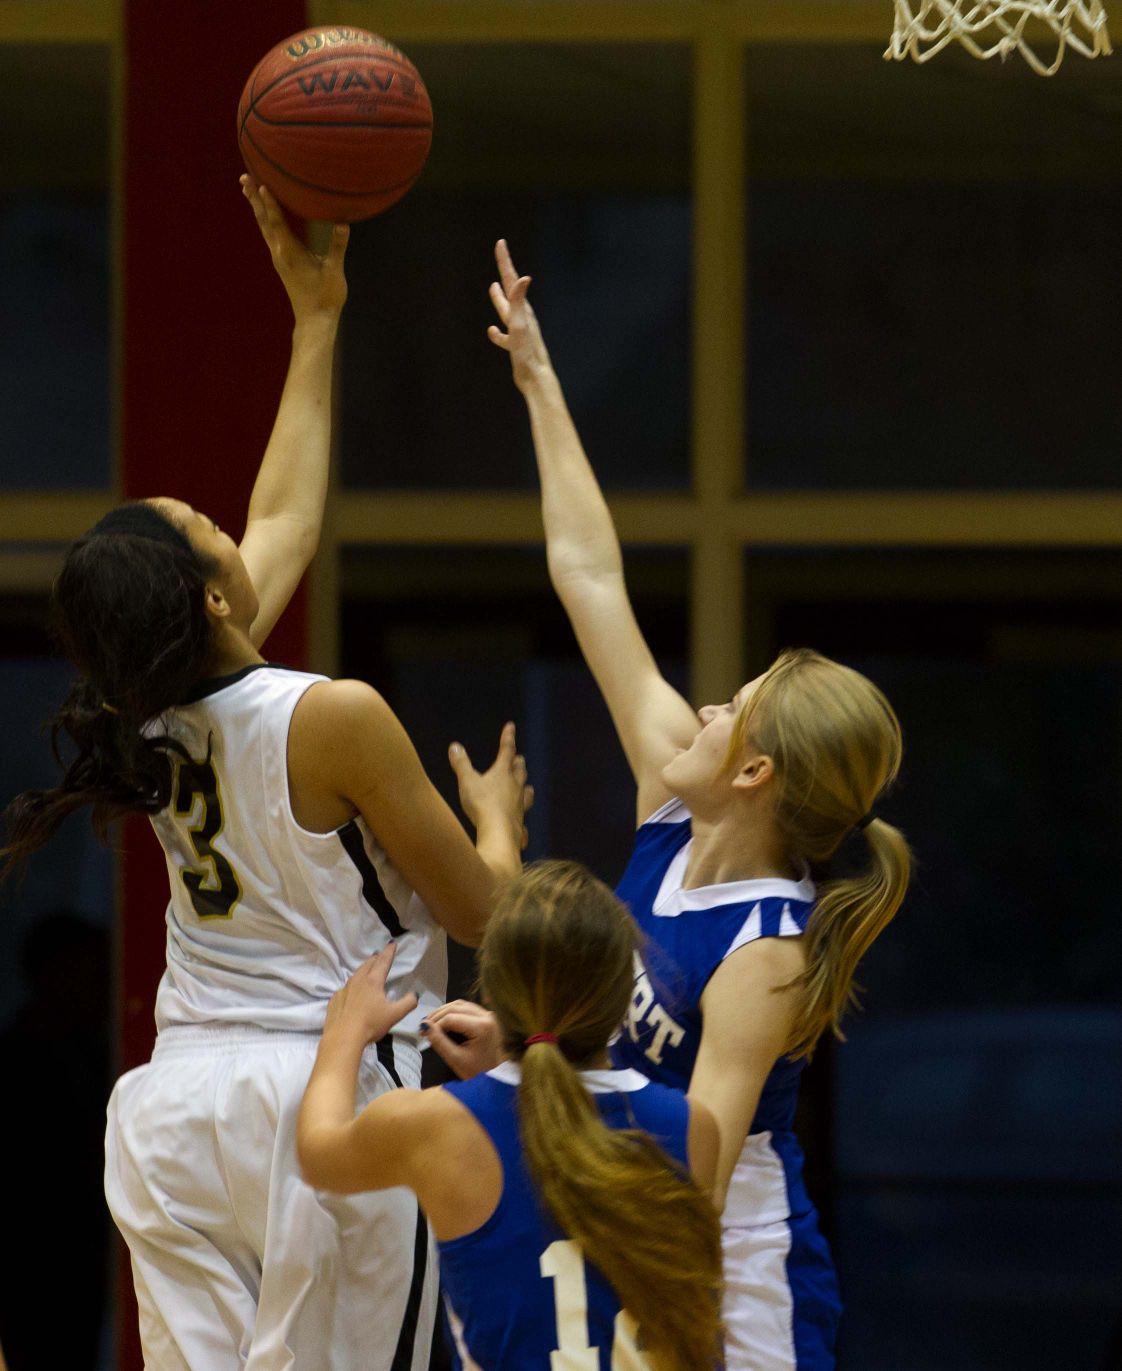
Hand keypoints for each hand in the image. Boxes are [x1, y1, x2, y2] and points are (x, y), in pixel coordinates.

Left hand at [241, 173, 348, 321]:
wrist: (315, 320)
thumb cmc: (326, 297)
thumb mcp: (334, 271)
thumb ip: (337, 246)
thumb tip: (343, 223)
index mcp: (290, 253)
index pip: (277, 223)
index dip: (270, 203)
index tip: (261, 184)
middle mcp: (280, 253)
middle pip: (264, 221)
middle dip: (254, 199)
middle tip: (244, 177)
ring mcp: (279, 257)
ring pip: (264, 227)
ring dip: (257, 207)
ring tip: (248, 188)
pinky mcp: (282, 262)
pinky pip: (270, 234)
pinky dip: (266, 219)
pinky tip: (266, 214)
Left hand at [323, 945, 417, 1045]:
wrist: (343, 1038)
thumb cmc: (371, 1024)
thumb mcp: (395, 1015)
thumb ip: (408, 1003)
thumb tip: (415, 994)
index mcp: (373, 981)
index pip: (383, 962)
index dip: (389, 952)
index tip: (392, 943)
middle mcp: (357, 981)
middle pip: (368, 965)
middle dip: (375, 959)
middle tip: (380, 955)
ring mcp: (344, 990)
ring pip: (355, 975)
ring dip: (363, 970)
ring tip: (367, 971)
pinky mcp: (334, 1000)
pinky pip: (345, 989)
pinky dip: (352, 987)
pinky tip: (352, 994)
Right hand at [421, 1000, 503, 1078]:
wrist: (492, 1075)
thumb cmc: (475, 1071)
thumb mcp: (455, 1058)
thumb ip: (439, 1041)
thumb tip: (425, 1025)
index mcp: (482, 1027)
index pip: (451, 1018)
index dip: (435, 1024)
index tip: (422, 1032)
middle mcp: (486, 1016)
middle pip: (455, 1007)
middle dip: (437, 1016)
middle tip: (424, 1026)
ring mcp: (487, 1015)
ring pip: (460, 1005)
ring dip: (444, 1012)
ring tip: (431, 1023)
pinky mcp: (485, 1016)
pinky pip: (466, 1008)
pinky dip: (452, 1012)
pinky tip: (442, 1020)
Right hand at [448, 721, 533, 849]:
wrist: (499, 833)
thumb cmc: (482, 805)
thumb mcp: (467, 782)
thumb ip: (461, 764)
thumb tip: (454, 746)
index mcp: (502, 773)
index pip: (507, 750)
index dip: (508, 737)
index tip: (511, 726)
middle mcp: (515, 786)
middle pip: (520, 771)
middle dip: (518, 763)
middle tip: (519, 758)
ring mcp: (520, 805)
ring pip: (526, 792)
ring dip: (525, 786)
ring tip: (527, 787)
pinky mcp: (520, 822)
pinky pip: (523, 816)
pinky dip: (522, 815)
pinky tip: (522, 822)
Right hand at [487, 239, 553, 392]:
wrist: (537, 379)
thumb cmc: (528, 353)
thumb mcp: (521, 325)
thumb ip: (520, 302)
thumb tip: (523, 278)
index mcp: (523, 309)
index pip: (512, 279)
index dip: (505, 261)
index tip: (500, 243)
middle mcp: (523, 317)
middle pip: (511, 289)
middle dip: (505, 271)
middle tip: (501, 255)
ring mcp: (520, 331)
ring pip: (507, 309)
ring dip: (500, 297)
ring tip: (494, 286)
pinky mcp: (517, 346)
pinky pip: (504, 335)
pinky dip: (497, 331)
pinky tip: (491, 331)